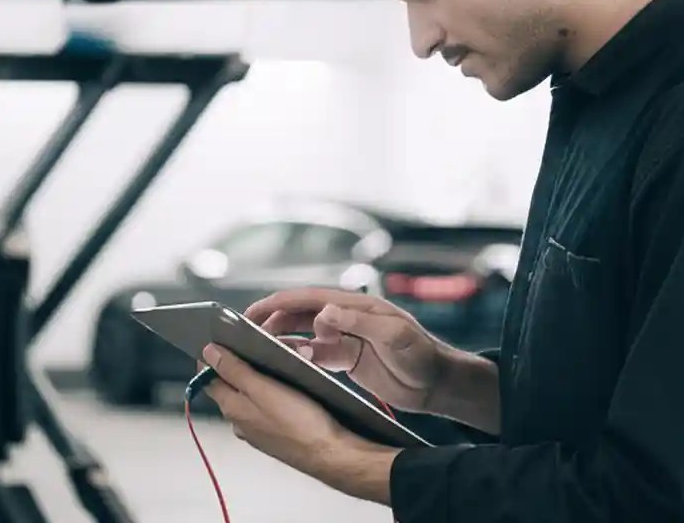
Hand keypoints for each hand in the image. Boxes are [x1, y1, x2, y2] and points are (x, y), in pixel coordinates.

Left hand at [201, 343, 397, 503]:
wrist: (329, 453)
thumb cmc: (298, 420)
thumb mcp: (263, 389)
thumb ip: (234, 371)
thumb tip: (208, 352)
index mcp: (231, 408)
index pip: (208, 378)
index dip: (211, 356)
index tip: (222, 336)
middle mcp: (239, 421)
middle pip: (231, 385)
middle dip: (241, 362)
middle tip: (262, 343)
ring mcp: (257, 429)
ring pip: (251, 395)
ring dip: (261, 376)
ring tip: (283, 358)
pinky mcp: (276, 433)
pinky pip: (268, 405)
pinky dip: (274, 390)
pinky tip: (291, 384)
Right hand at [245, 288, 453, 413]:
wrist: (437, 384)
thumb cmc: (422, 354)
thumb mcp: (393, 336)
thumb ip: (359, 323)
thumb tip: (325, 311)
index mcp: (358, 305)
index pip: (312, 298)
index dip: (281, 301)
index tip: (254, 310)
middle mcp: (349, 318)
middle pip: (303, 313)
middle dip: (274, 319)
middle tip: (245, 332)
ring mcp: (347, 339)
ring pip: (306, 335)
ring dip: (284, 339)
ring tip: (261, 350)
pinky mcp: (349, 359)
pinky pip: (316, 356)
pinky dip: (300, 358)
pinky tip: (287, 364)